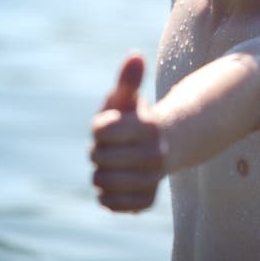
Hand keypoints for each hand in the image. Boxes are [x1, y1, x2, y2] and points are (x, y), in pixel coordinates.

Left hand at [90, 55, 164, 212]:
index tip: (111, 127)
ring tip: (113, 166)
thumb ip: (128, 80)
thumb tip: (136, 56)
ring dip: (100, 174)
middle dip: (98, 151)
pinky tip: (116, 184)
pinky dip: (107, 196)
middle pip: (98, 158)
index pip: (100, 132)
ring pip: (102, 183)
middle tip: (113, 148)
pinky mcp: (146, 201)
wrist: (161, 148)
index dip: (99, 129)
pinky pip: (111, 204)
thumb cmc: (134, 119)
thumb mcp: (127, 98)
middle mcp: (155, 154)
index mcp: (148, 126)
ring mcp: (152, 180)